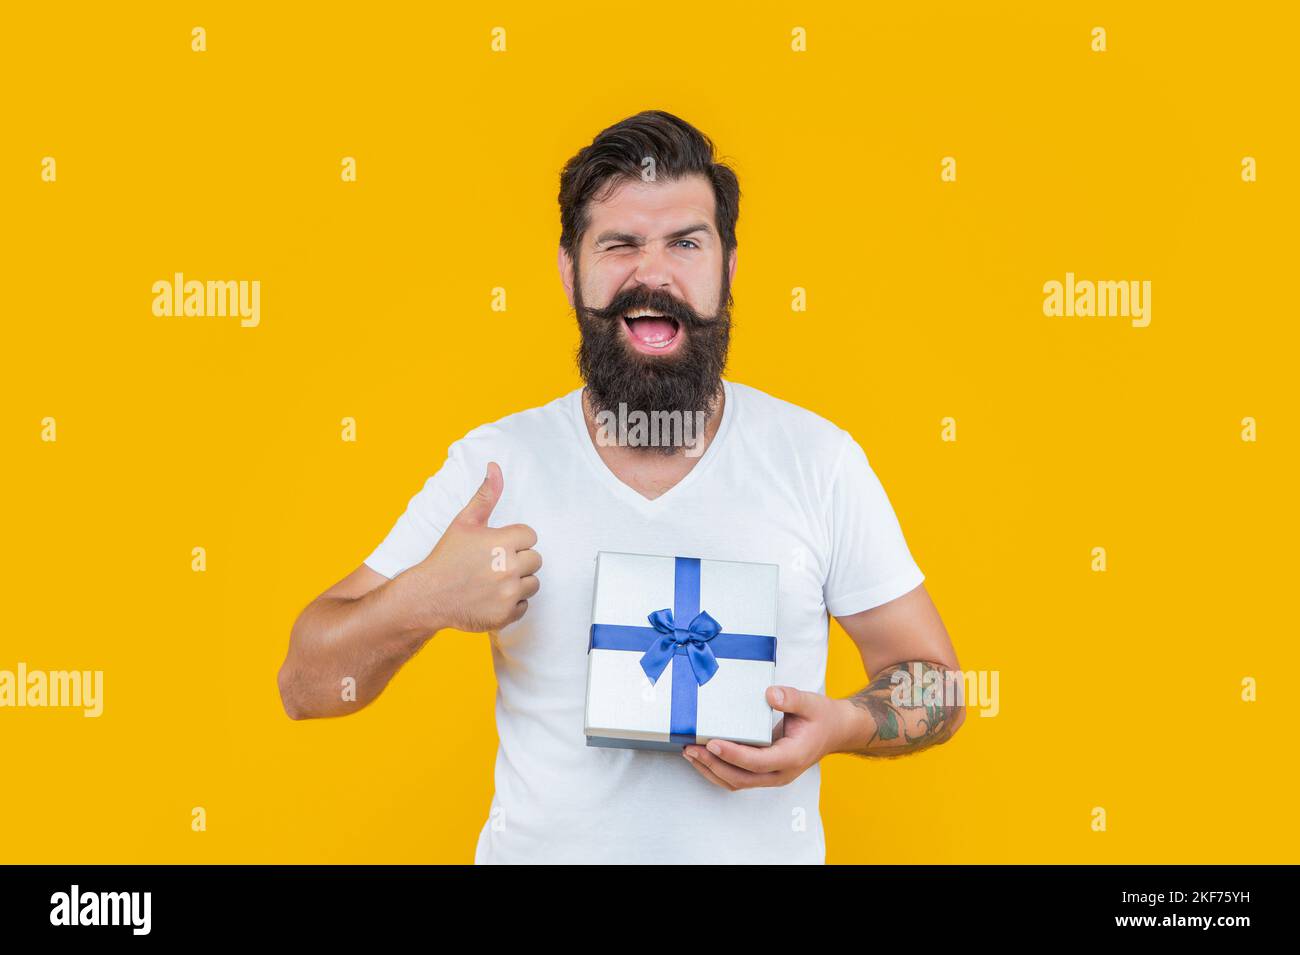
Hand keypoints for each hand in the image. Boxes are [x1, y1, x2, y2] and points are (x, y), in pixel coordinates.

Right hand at [401, 461, 540, 632]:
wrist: (427, 596)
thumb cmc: (446, 557)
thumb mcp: (464, 522)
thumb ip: (485, 495)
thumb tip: (495, 467)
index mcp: (501, 542)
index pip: (530, 536)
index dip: (514, 540)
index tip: (497, 546)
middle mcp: (508, 567)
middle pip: (536, 559)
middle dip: (519, 560)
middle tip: (494, 564)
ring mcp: (508, 593)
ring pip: (533, 583)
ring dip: (518, 582)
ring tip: (493, 580)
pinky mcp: (505, 615)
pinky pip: (524, 605)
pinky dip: (512, 603)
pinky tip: (492, 597)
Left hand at [681, 685, 843, 789]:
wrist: (835, 731)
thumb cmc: (822, 717)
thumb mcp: (811, 703)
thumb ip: (791, 699)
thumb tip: (770, 695)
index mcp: (792, 757)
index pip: (757, 762)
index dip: (733, 754)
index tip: (712, 742)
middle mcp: (780, 773)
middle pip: (741, 778)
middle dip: (713, 765)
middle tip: (691, 748)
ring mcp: (772, 776)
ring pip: (736, 782)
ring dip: (711, 770)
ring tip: (690, 753)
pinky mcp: (764, 773)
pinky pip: (738, 778)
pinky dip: (718, 769)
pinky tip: (703, 757)